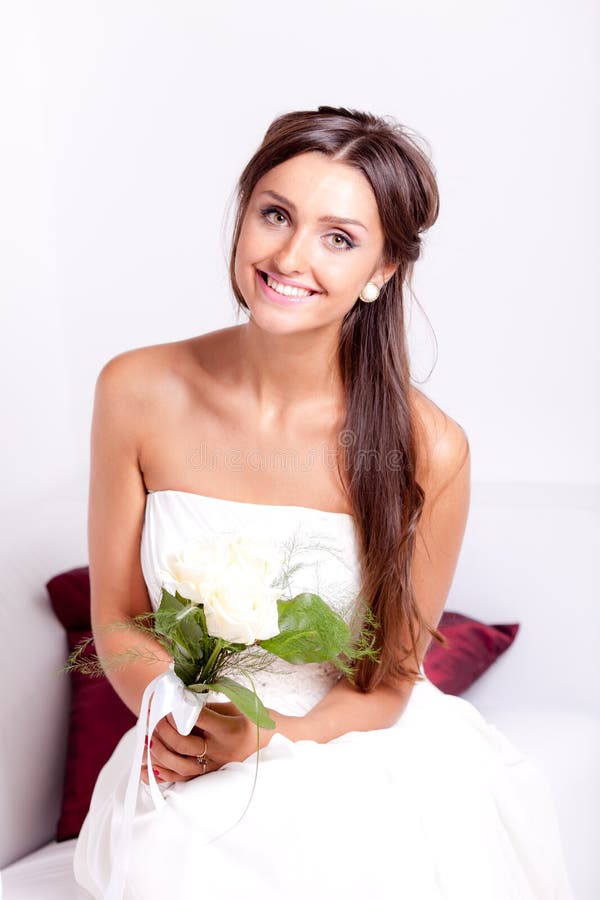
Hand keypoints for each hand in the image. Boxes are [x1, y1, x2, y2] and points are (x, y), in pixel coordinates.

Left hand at [140, 701, 274, 784]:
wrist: (284, 742)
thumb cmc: (262, 719)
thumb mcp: (238, 706)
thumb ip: (209, 708)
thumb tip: (181, 706)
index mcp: (230, 730)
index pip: (195, 719)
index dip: (176, 709)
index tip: (167, 701)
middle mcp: (223, 752)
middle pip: (184, 743)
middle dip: (164, 729)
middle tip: (156, 718)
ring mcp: (218, 767)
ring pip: (180, 765)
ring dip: (160, 752)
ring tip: (151, 738)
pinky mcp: (215, 776)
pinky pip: (185, 780)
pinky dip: (166, 774)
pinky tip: (150, 768)